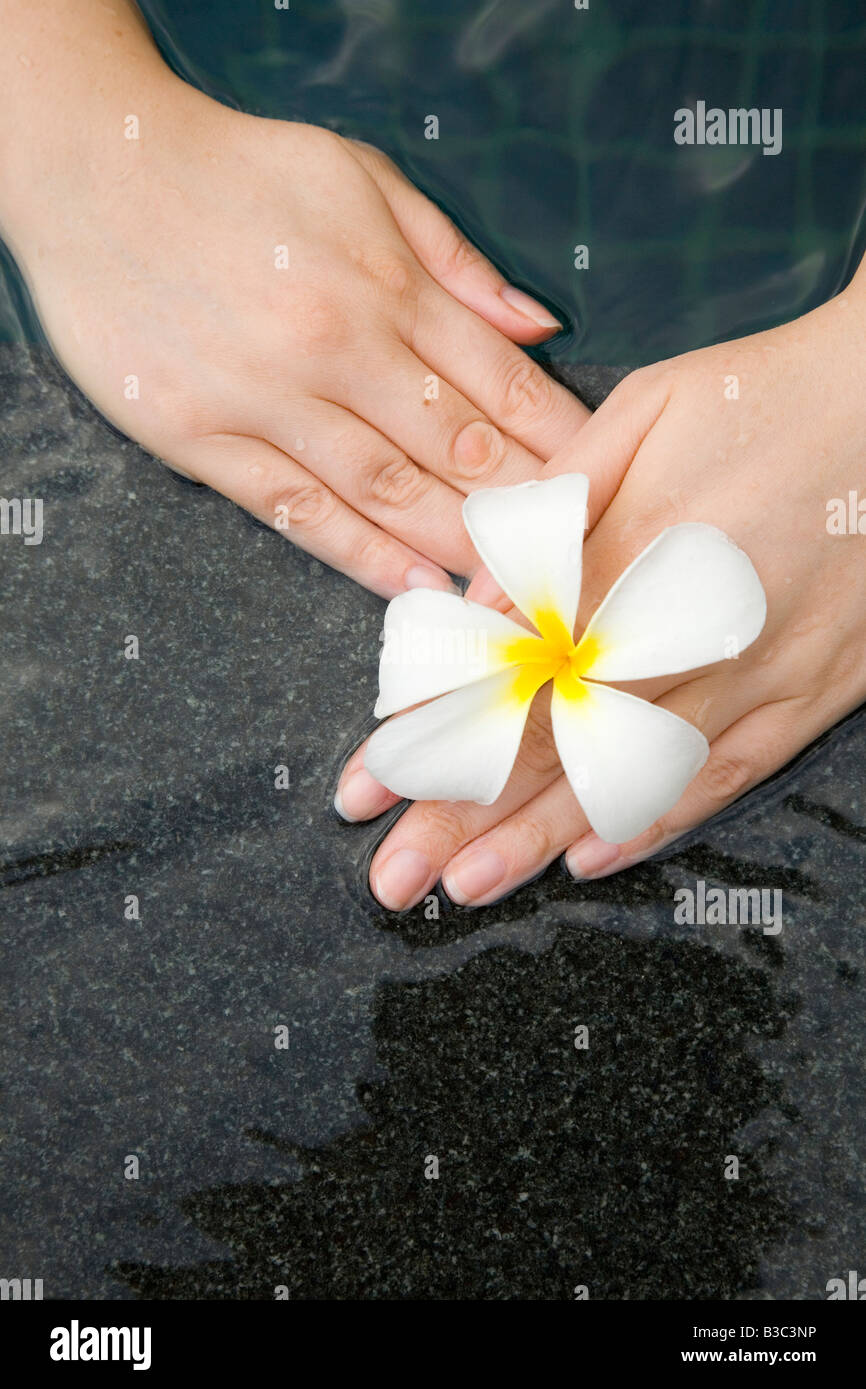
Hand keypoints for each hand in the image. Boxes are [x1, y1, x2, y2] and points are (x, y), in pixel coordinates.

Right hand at [1, 63, 588, 594]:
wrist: (99, 173)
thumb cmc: (238, 172)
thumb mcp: (362, 178)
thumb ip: (455, 259)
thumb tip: (539, 325)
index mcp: (386, 283)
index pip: (498, 381)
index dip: (557, 441)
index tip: (596, 484)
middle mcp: (337, 347)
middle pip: (454, 447)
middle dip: (521, 507)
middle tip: (568, 556)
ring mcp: (269, 400)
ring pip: (386, 490)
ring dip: (454, 544)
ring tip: (508, 589)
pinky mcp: (208, 440)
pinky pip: (299, 511)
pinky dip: (361, 556)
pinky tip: (412, 587)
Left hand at [336, 290, 865, 906]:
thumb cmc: (763, 396)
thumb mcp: (642, 415)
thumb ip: (556, 509)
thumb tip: (480, 595)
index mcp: (629, 558)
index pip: (509, 669)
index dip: (434, 732)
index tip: (371, 783)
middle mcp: (685, 631)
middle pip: (554, 739)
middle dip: (462, 812)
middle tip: (393, 876)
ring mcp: (755, 672)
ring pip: (628, 773)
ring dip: (538, 837)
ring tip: (467, 884)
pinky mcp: (811, 692)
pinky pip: (721, 774)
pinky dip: (654, 819)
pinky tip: (589, 858)